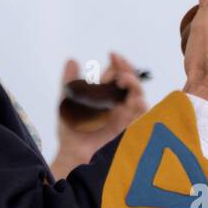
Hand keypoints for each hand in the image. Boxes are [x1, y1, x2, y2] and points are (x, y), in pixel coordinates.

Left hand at [53, 52, 147, 173]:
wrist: (72, 154)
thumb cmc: (71, 130)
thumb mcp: (66, 102)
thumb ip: (69, 82)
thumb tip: (71, 59)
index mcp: (105, 93)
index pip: (117, 73)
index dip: (118, 63)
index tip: (112, 54)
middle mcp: (117, 102)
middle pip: (130, 82)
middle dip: (128, 70)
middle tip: (119, 64)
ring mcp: (124, 115)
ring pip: (138, 96)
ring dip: (135, 86)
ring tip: (124, 80)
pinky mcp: (128, 129)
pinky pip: (141, 117)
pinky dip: (142, 108)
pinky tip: (136, 102)